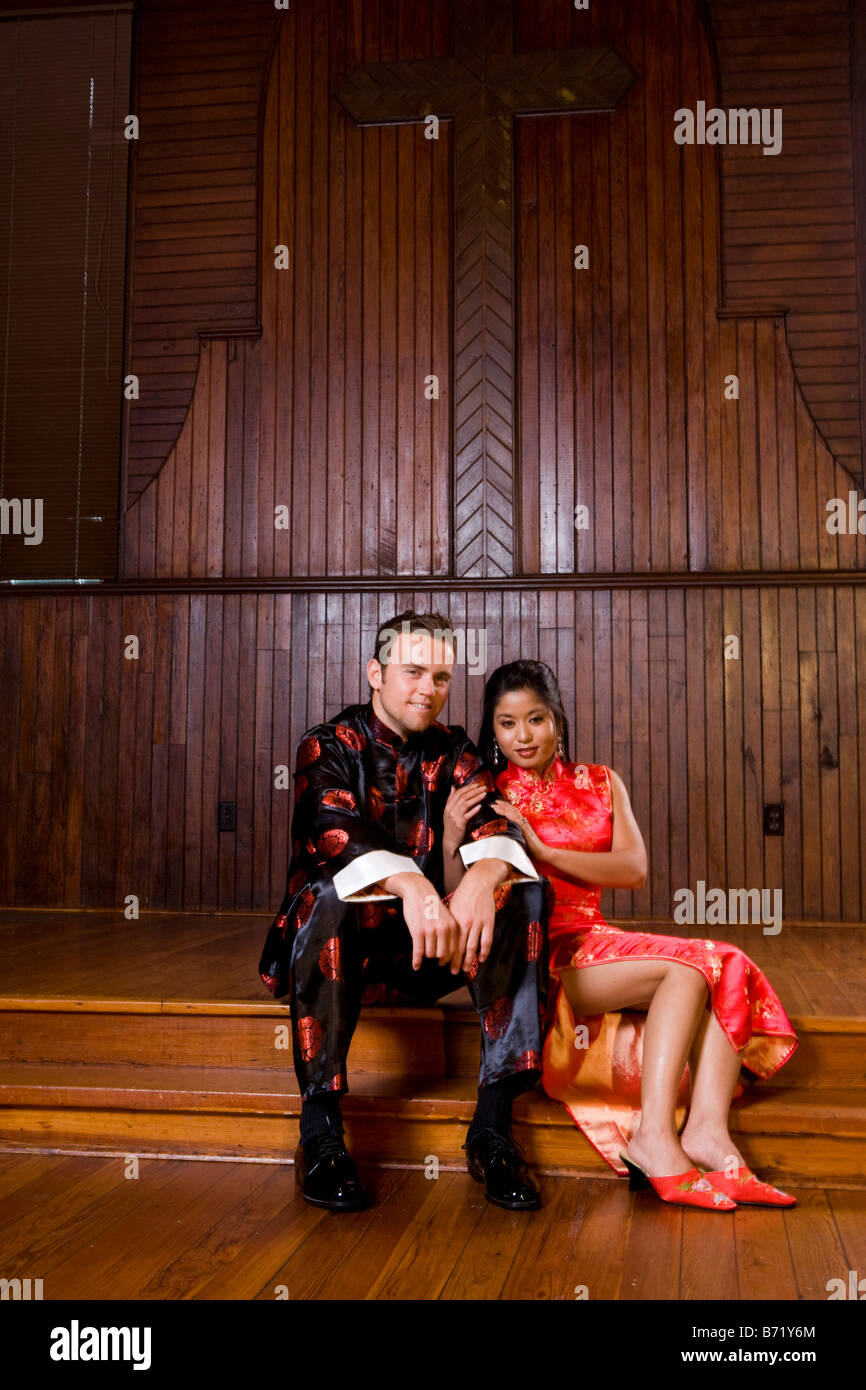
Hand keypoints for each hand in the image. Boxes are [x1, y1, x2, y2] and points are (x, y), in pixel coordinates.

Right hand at [396, 878, 459, 969]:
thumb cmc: (431, 904)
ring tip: (422, 949)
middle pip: (442, 955)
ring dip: (425, 954)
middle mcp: (443, 929)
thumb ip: (449, 931)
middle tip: (431, 956)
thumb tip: (449, 951)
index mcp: (452, 926)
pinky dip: (416, 961)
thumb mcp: (446, 916)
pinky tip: (415, 966)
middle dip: (436, 957)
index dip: (448, 958)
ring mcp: (430, 930)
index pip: (454, 950)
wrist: (418, 890)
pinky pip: (418, 952)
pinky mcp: (418, 931)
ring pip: (430, 954)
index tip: (443, 962)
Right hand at [443, 780, 487, 853]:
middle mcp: (450, 810)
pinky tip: (480, 806)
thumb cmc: (451, 826)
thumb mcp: (449, 812)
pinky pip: (468, 815)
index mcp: (448, 806)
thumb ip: (451, 799)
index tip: (477, 784)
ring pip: (466, 804)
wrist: (450, 841)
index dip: (468, 787)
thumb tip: (453, 787)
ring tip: (484, 794)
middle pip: (463, 797)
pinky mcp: (460, 824)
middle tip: (483, 787)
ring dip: (476, 797)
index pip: (458, 793)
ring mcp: (455, 817)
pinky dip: (474, 810)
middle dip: (474, 790)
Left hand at [445, 860, 502, 974]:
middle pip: (459, 948)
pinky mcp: (489, 922)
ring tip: (466, 970)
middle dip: (456, 962)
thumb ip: (450, 924)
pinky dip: (484, 952)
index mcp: (454, 920)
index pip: (449, 942)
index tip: (442, 963)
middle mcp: (465, 923)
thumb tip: (443, 938)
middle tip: (453, 972)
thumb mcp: (452, 909)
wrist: (478, 883)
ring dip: (469, 961)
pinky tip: (481, 959)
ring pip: (473, 947)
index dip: (446, 955)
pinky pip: (487, 941)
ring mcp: (478, 923)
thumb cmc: (463, 896)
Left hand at [493, 798, 546, 857]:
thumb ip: (514, 832)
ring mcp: (525, 826)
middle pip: (513, 810)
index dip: (505, 806)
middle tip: (494, 802)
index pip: (513, 811)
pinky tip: (506, 815)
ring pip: (514, 814)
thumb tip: (504, 832)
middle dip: (503, 805)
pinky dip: (512, 818)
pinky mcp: (526, 831)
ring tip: (496, 807)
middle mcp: (524, 822)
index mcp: (522, 822)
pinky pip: (519, 822)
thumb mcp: (520, 837)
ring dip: (504, 810)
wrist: (541, 851)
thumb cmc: (531, 847)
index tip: (496, 803)